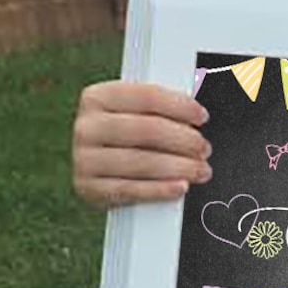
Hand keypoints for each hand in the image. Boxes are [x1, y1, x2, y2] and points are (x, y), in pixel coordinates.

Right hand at [73, 81, 212, 208]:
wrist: (96, 170)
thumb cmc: (127, 138)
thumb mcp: (136, 114)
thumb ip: (161, 109)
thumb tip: (196, 113)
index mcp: (98, 97)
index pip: (147, 96)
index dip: (180, 106)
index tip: (202, 117)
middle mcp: (87, 126)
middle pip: (147, 129)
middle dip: (184, 140)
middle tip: (204, 148)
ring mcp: (84, 159)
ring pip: (142, 162)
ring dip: (180, 167)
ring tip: (201, 170)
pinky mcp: (88, 188)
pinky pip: (131, 190)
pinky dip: (160, 190)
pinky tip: (180, 187)